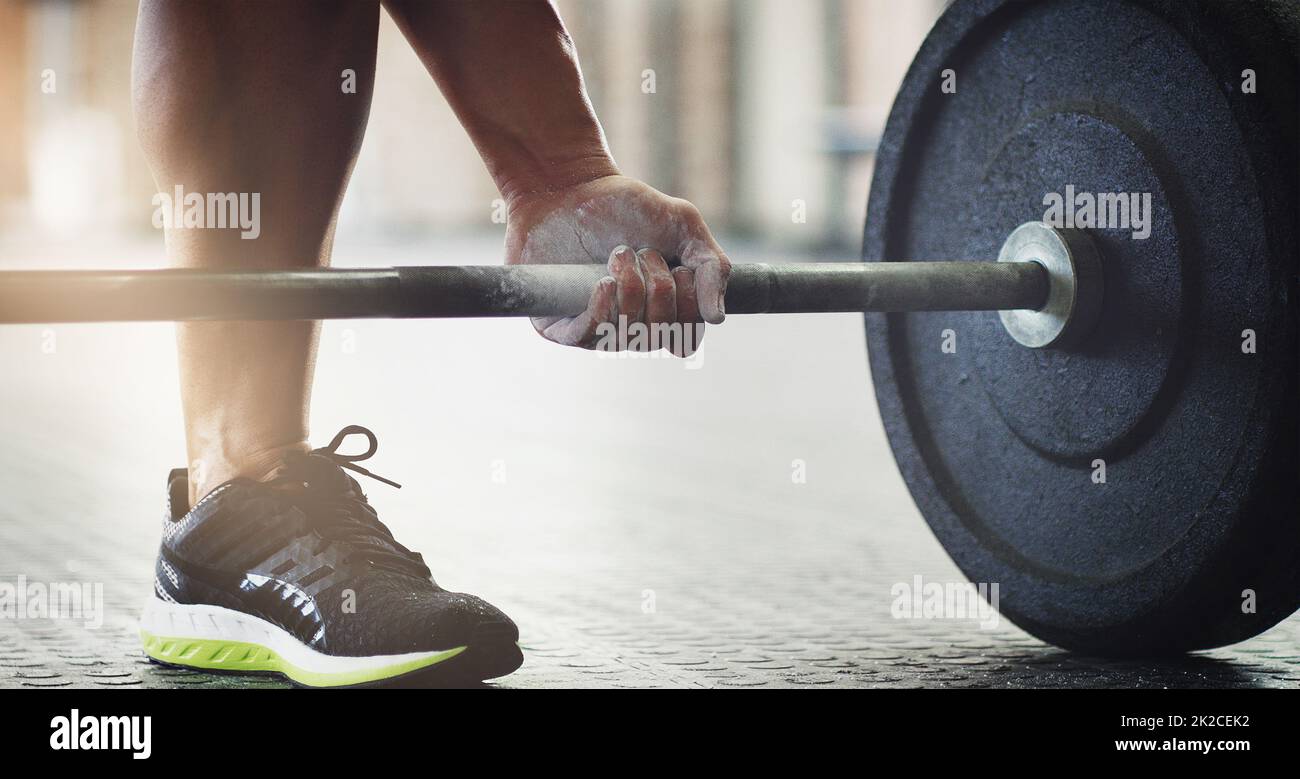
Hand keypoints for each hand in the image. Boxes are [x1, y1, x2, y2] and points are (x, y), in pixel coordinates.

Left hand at [504, 174, 729, 356]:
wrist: (571, 188)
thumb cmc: (627, 207)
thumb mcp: (684, 226)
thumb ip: (712, 267)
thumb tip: (716, 317)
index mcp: (663, 310)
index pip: (686, 338)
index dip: (688, 305)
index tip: (679, 268)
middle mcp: (632, 325)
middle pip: (659, 336)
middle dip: (658, 289)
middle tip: (642, 252)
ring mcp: (597, 328)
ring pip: (628, 336)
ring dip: (631, 290)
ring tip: (617, 255)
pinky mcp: (562, 326)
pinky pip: (589, 338)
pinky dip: (601, 311)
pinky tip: (602, 282)